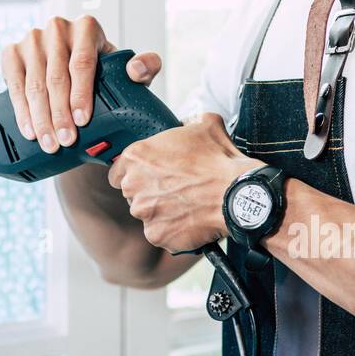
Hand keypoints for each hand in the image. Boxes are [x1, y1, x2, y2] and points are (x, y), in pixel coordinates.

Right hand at [1, 16, 160, 153]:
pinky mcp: (12, 52)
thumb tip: (136, 70)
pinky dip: (22, 111)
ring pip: (34, 84)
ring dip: (41, 118)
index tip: (82, 121)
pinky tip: (30, 130)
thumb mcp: (126, 69)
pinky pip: (14, 85)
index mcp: (87, 27)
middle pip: (56, 77)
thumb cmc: (103, 70)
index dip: (81, 94)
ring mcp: (32, 38)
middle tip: (65, 141)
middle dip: (60, 113)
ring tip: (50, 143)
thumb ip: (146, 67)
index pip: (82, 62)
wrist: (72, 70)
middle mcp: (57, 27)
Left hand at [107, 112, 258, 252]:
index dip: (135, 173)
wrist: (236, 194)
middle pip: (132, 193)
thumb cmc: (219, 161)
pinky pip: (159, 233)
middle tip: (174, 189)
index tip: (150, 175)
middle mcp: (134, 185)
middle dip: (149, 192)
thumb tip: (188, 122)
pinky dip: (171, 230)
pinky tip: (189, 219)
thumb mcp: (204, 124)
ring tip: (185, 205)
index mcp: (136, 156)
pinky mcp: (156, 234)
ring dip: (160, 211)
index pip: (118, 171)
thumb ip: (187, 121)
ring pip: (146, 214)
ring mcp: (144, 212)